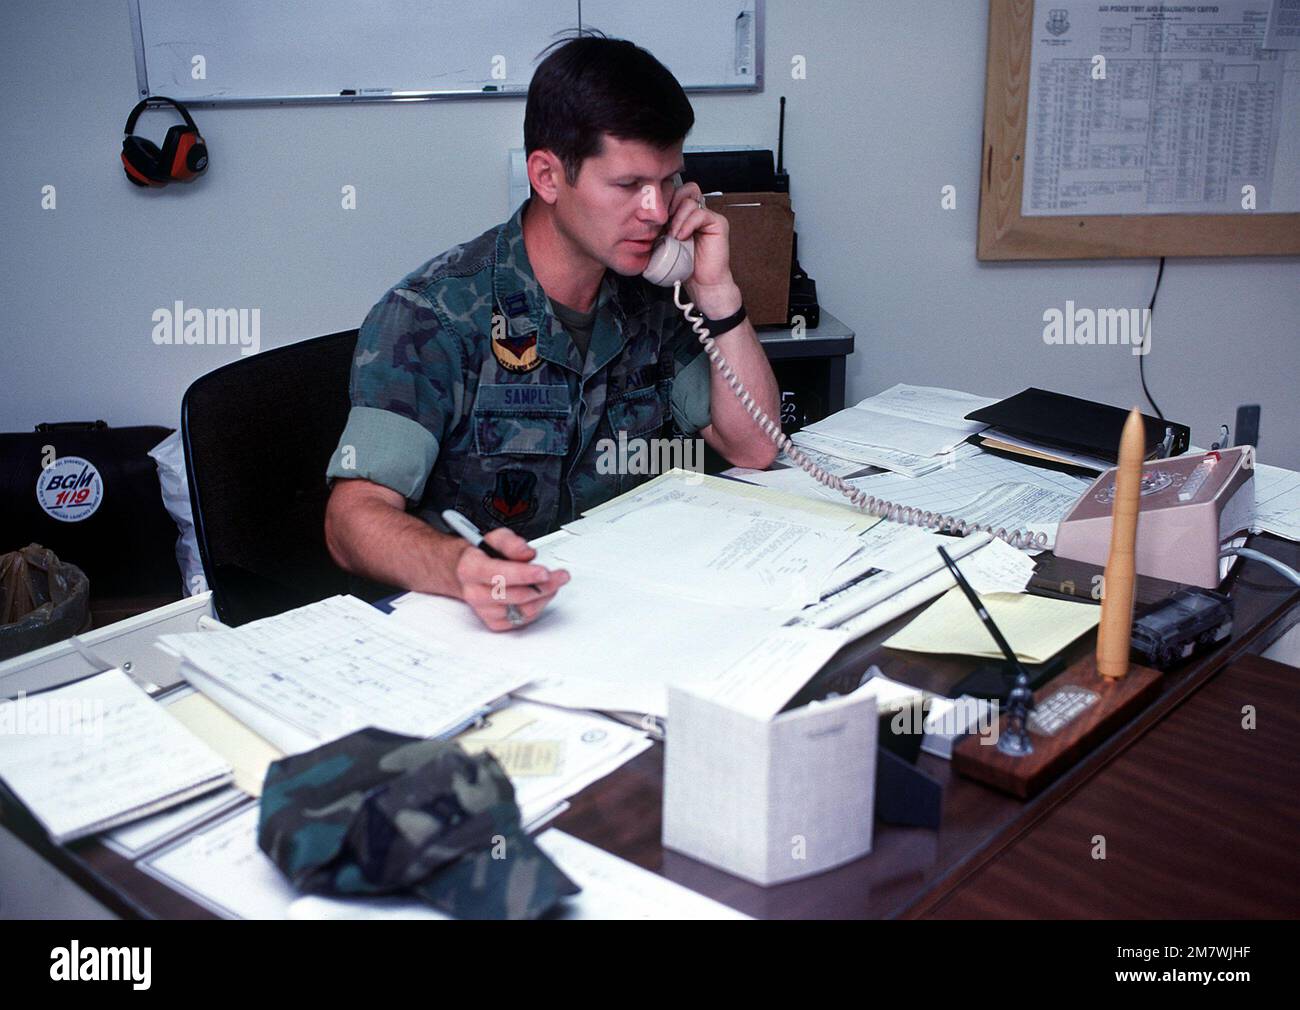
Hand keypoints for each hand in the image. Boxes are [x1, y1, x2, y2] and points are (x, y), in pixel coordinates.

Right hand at [455, 526, 569, 631]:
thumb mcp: (495, 538)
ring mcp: (484, 611)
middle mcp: (474, 593)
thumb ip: (511, 542)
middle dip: (543, 585)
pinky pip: (523, 619)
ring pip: (523, 610)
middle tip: (560, 576)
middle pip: (515, 595)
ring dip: (544, 596)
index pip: (499, 575)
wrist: (468, 573)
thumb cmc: (484, 555)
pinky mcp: (495, 623)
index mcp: (471, 569)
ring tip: (553, 583)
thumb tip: (526, 553)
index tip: (544, 572)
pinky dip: (537, 607)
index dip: (524, 575)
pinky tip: (541, 594)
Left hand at [665, 181, 742, 316]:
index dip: (663, 202)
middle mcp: (696, 213)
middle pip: (683, 190)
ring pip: (689, 199)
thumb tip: (642, 215)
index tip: (653, 219)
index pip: (674, 193)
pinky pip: (700, 213)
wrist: (702, 285)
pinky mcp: (717, 223)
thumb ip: (658, 227)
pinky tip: (681, 237)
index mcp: (683, 216)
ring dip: (677, 217)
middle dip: (669, 204)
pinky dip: (687, 223)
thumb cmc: (683, 268)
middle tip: (663, 223)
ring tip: (673, 235)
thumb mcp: (662, 243)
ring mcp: (707, 217)